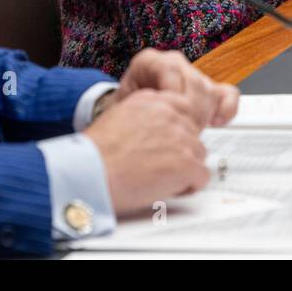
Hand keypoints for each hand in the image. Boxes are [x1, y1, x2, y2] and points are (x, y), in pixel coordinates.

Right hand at [83, 89, 210, 215]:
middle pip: (192, 133)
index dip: (177, 131)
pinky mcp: (186, 163)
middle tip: (158, 166)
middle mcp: (169, 115)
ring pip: (198, 155)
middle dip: (180, 151)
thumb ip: (143, 118)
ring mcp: (181, 138)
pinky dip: (189, 187)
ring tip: (158, 179)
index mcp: (152, 101)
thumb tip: (155, 133)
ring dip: (184, 169)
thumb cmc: (94, 154)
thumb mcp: (117, 118)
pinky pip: (202, 177)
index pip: (183, 109)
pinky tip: (167, 189)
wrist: (89, 173)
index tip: (167, 145)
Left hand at [115, 48, 239, 127]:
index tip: (168, 114)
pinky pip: (227, 94)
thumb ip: (136, 110)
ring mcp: (192, 75)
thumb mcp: (122, 110)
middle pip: (193, 80)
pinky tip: (214, 123)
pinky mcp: (208, 89)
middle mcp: (172, 63)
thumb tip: (150, 121)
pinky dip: (225, 110)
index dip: (171, 96)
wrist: (126, 123)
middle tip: (180, 128)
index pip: (169, 70)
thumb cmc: (123, 117)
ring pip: (209, 89)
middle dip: (189, 110)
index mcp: (148, 62)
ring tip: (189, 130)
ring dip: (202, 114)